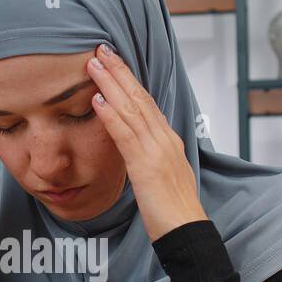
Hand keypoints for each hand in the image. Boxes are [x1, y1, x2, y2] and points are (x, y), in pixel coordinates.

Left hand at [87, 44, 206, 240]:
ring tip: (93, 64)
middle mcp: (164, 140)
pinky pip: (125, 135)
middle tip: (101, 49)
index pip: (147, 103)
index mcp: (168, 141)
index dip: (129, 81)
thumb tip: (135, 150)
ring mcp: (157, 151)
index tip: (114, 62)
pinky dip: (111, 115)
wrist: (187, 232)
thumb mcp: (161, 177)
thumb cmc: (173, 212)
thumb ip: (149, 158)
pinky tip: (97, 101)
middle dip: (119, 72)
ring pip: (131, 110)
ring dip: (110, 84)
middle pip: (140, 98)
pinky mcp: (146, 166)